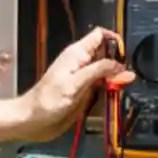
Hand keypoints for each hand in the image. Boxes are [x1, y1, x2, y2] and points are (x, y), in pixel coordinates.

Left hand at [17, 27, 134, 141]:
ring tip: (120, 88)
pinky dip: (109, 90)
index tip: (125, 56)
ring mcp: (83, 79)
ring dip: (115, 79)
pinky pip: (101, 87)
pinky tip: (114, 96)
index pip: (100, 36)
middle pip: (106, 55)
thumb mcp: (74, 84)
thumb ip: (98, 72)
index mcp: (77, 54)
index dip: (114, 41)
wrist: (32, 121)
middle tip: (126, 78)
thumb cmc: (48, 101)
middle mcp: (82, 63)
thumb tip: (120, 65)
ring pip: (106, 72)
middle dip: (118, 63)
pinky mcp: (84, 93)